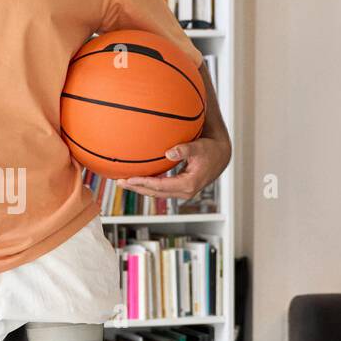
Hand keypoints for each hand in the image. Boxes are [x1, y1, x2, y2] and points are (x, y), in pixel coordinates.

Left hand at [116, 135, 230, 202]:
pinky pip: (160, 189)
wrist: (221, 157)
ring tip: (123, 182)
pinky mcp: (179, 189)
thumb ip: (185, 149)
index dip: (143, 183)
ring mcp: (182, 192)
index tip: (129, 178)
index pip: (160, 186)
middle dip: (136, 188)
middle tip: (119, 181)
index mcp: (188, 184)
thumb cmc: (210, 150)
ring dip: (140, 188)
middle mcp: (184, 192)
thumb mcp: (199, 147)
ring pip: (156, 193)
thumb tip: (169, 152)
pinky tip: (136, 179)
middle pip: (155, 193)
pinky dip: (147, 185)